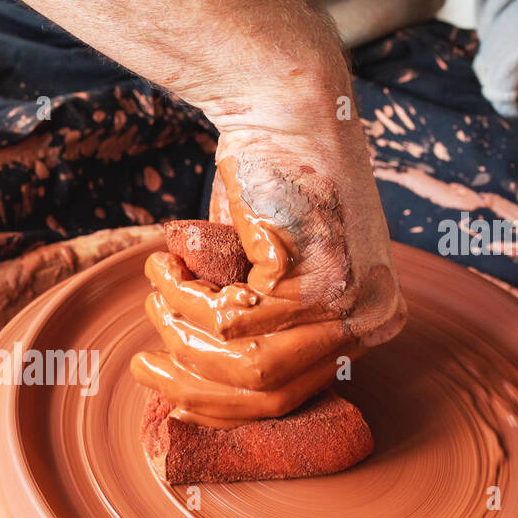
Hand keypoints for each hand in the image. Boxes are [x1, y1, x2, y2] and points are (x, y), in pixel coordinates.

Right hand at [134, 95, 406, 423]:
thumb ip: (258, 327)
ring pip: (241, 363)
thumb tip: (197, 396)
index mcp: (368, 323)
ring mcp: (350, 303)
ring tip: (159, 292)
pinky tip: (171, 264)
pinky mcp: (315, 278)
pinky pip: (227, 321)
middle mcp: (371, 320)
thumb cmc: (270, 187)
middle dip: (190, 382)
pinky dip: (186, 295)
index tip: (174, 399)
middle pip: (264, 394)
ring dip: (182, 329)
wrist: (288, 111)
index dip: (219, 406)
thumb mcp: (271, 272)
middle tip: (146, 367)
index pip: (288, 398)